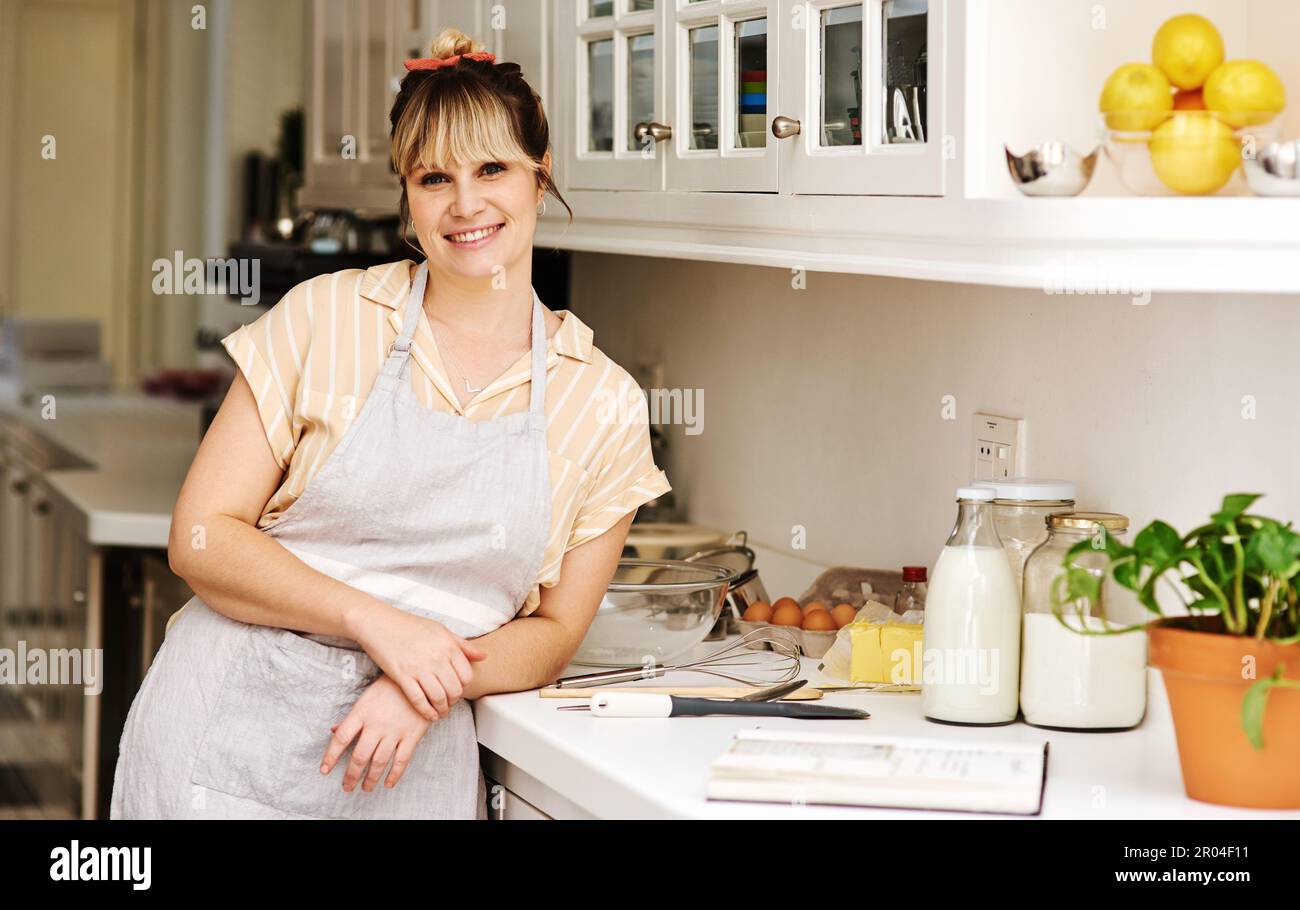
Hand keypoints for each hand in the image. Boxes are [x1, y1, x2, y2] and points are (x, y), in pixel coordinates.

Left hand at [321, 674, 430, 792]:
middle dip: (351, 775)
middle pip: (359, 756)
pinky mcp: (412, 735)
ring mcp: (394, 731)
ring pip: (379, 761)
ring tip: (365, 788)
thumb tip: (334, 730)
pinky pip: (402, 760)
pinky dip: (394, 775)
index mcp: (362, 713)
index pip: (341, 738)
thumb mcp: (366, 697)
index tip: (325, 770)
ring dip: (371, 778)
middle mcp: (376, 724)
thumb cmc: (389, 687)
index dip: (331, 756)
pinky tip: (388, 783)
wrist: (419, 679)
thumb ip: (351, 717)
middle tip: (347, 787)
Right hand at [346, 601, 486, 720]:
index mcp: (448, 645)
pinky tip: (429, 715)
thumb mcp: (440, 630)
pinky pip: (418, 700)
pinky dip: (426, 712)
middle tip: (449, 703)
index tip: (458, 689)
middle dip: (454, 701)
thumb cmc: (410, 625)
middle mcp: (437, 658)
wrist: (380, 623)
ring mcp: (419, 668)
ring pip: (439, 697)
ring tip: (441, 711)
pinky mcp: (402, 676)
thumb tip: (483, 656)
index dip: (464, 686)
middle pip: (454, 689)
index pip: (467, 675)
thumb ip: (462, 645)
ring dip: (442, 709)